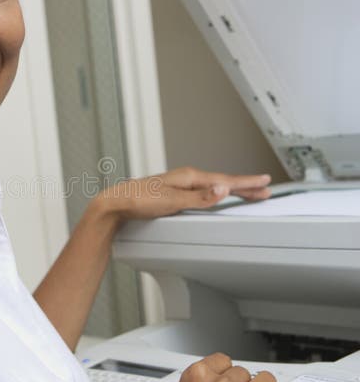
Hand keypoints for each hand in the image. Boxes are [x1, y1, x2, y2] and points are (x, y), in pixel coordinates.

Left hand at [99, 166, 270, 222]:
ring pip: (215, 186)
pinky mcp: (175, 192)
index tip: (264, 181)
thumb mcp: (172, 201)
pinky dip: (218, 192)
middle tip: (265, 189)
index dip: (247, 182)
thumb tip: (224, 189)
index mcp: (190, 178)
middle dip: (245, 186)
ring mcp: (181, 184)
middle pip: (223, 182)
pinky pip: (205, 190)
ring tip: (248, 192)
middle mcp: (187, 178)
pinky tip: (218, 195)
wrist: (116, 203)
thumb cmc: (139, 200)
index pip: (226, 180)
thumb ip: (200, 198)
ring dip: (233, 189)